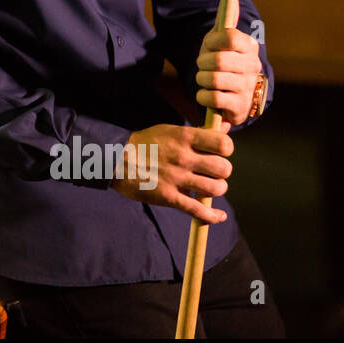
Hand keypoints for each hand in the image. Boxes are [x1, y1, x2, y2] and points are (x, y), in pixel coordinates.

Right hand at [109, 123, 233, 223]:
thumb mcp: (170, 130)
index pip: (223, 144)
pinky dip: (212, 216)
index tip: (219, 152)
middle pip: (224, 169)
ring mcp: (176, 178)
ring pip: (216, 189)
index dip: (226, 150)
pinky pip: (198, 210)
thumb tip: (228, 126)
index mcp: (184, 137)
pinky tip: (219, 216)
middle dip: (222, 172)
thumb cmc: (144, 143)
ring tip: (208, 188)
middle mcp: (183, 157)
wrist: (115, 158)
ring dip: (216, 190)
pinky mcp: (168, 197)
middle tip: (212, 172)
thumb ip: (199, 132)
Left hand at [195, 28, 263, 126]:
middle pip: (218, 60)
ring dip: (201, 79)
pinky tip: (208, 94)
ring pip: (213, 79)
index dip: (212, 41)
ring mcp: (248, 87)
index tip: (209, 46)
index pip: (229, 37)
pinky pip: (213, 98)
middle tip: (204, 65)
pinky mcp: (240, 106)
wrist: (237, 95)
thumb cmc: (225, 62)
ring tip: (206, 80)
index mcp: (249, 46)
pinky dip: (202, 96)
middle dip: (202, 62)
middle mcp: (253, 66)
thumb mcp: (223, 40)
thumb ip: (226, 19)